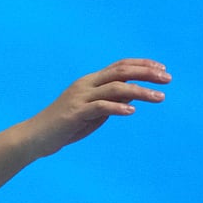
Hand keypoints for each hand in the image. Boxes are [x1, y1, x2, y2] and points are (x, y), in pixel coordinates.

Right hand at [25, 58, 171, 157]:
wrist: (35, 137)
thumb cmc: (63, 127)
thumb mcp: (90, 113)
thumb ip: (107, 103)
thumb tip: (129, 99)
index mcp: (89, 82)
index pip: (119, 66)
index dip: (142, 65)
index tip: (162, 70)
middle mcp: (85, 85)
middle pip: (121, 71)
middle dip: (147, 73)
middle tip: (167, 79)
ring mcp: (79, 98)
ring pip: (115, 87)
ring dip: (140, 91)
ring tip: (160, 97)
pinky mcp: (75, 113)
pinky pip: (100, 106)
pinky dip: (118, 107)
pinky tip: (132, 111)